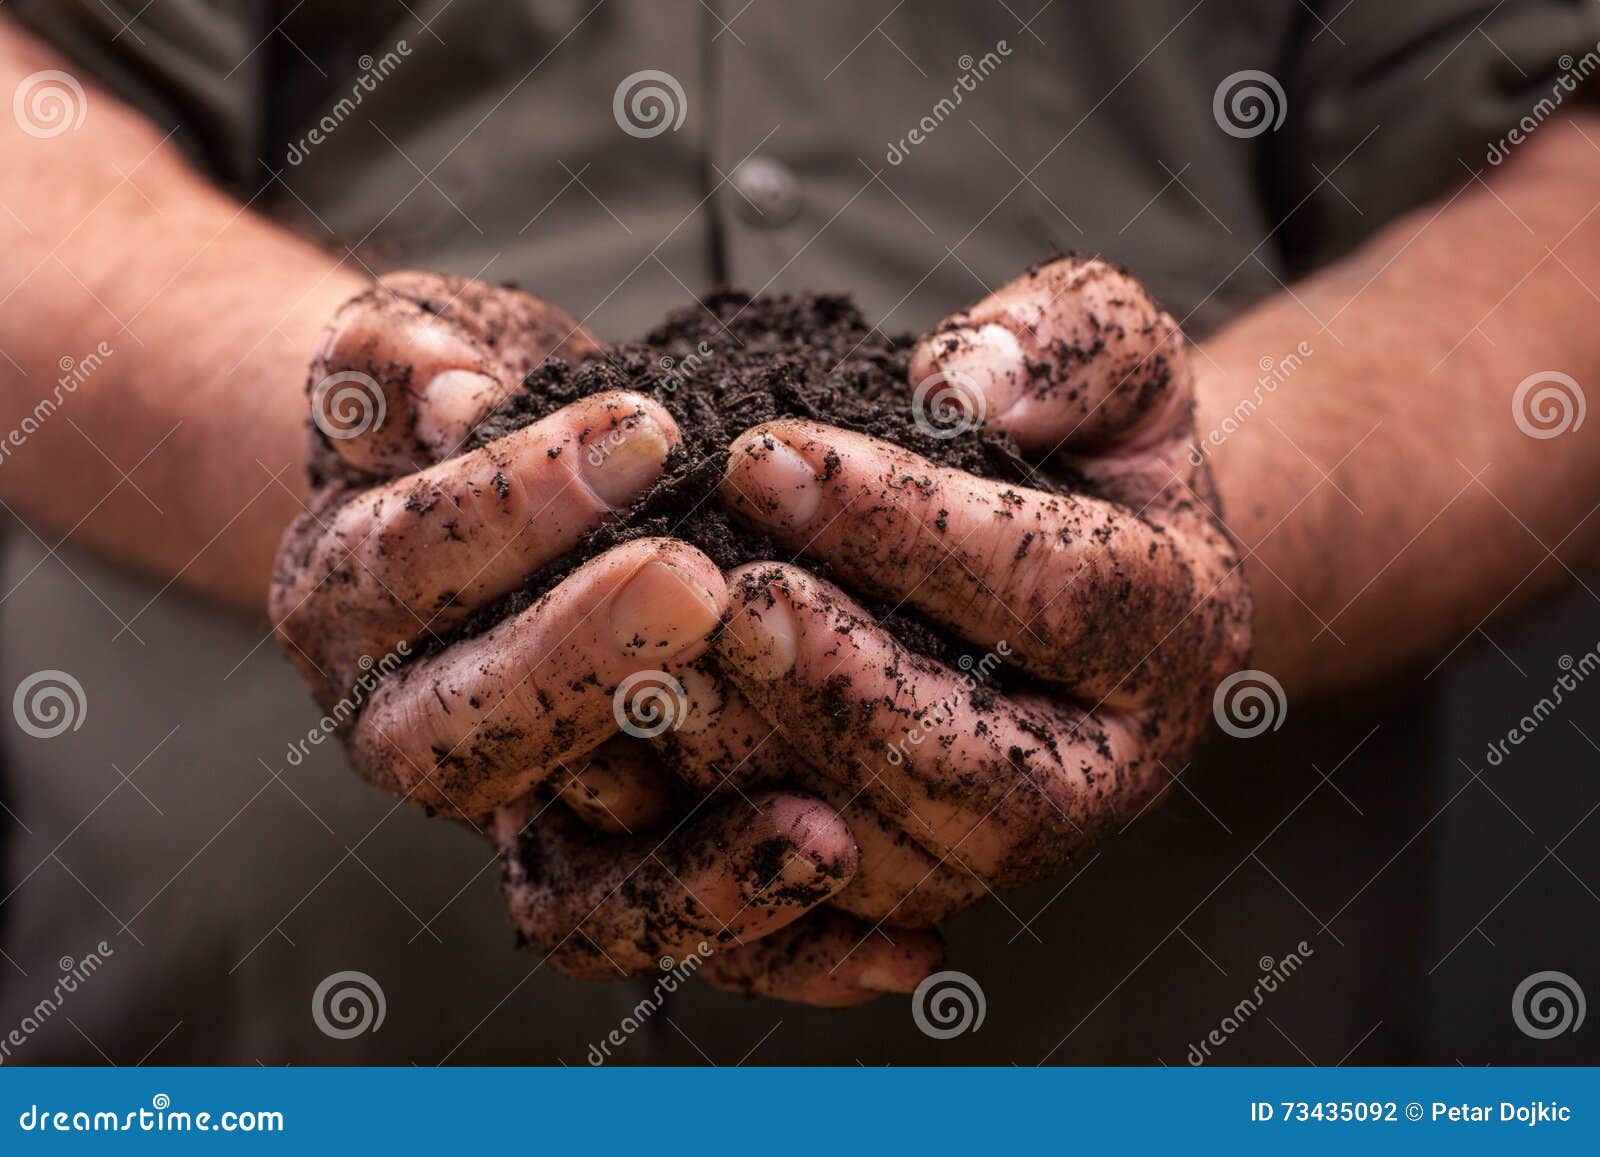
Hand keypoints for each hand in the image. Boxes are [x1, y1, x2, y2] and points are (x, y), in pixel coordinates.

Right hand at [269, 273, 912, 994]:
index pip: (406, 564)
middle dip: (585, 666)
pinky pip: (684, 939)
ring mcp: (516, 815)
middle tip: (704, 590)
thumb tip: (446, 391)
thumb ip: (397, 357)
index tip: (643, 429)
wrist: (466, 485)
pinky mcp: (613, 867)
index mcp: (349, 602)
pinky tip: (905, 945)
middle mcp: (411, 730)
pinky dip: (789, 956)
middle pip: (469, 744)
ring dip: (699, 874)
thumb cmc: (458, 398)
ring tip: (825, 831)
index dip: (512, 504)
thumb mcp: (407, 345)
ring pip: (575, 898)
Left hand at [709, 257, 1252, 901]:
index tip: (760, 455)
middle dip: (847, 692)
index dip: (906, 527)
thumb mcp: (1112, 354)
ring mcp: (1021, 844)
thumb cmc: (1082, 444)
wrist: (1082, 558)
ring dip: (782, 781)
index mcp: (1175, 629)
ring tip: (669, 679)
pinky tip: (659, 768)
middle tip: (725, 601)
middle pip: (996, 780)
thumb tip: (959, 385)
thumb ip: (1067, 342)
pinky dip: (745, 857)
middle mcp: (1113, 768)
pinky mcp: (930, 879)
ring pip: (910, 867)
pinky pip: (837, 911)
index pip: (1054, 590)